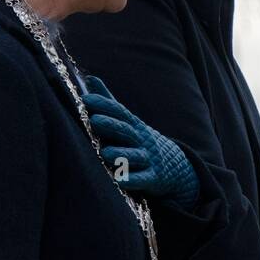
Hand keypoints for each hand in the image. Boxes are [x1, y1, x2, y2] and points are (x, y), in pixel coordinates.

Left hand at [81, 75, 198, 209]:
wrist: (173, 165)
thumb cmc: (138, 139)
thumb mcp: (126, 120)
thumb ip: (108, 101)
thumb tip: (90, 78)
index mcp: (133, 125)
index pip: (119, 112)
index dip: (103, 105)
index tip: (85, 99)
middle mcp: (140, 139)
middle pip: (126, 131)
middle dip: (111, 125)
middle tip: (94, 121)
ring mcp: (147, 158)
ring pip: (134, 156)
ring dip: (121, 154)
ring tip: (105, 153)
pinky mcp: (152, 177)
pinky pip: (143, 179)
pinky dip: (133, 179)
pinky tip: (120, 181)